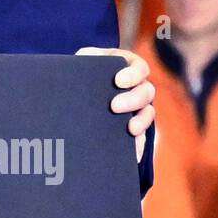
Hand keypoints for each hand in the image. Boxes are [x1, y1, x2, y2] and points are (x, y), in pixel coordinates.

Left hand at [77, 46, 155, 160]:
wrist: (74, 88)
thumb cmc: (78, 70)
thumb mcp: (79, 63)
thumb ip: (81, 64)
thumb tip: (69, 71)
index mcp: (126, 66)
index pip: (139, 67)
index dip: (133, 74)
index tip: (118, 81)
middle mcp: (137, 85)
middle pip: (146, 91)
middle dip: (133, 99)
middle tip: (114, 106)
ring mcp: (137, 106)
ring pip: (148, 112)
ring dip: (141, 121)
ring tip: (131, 129)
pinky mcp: (133, 124)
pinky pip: (142, 135)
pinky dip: (139, 143)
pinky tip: (134, 153)